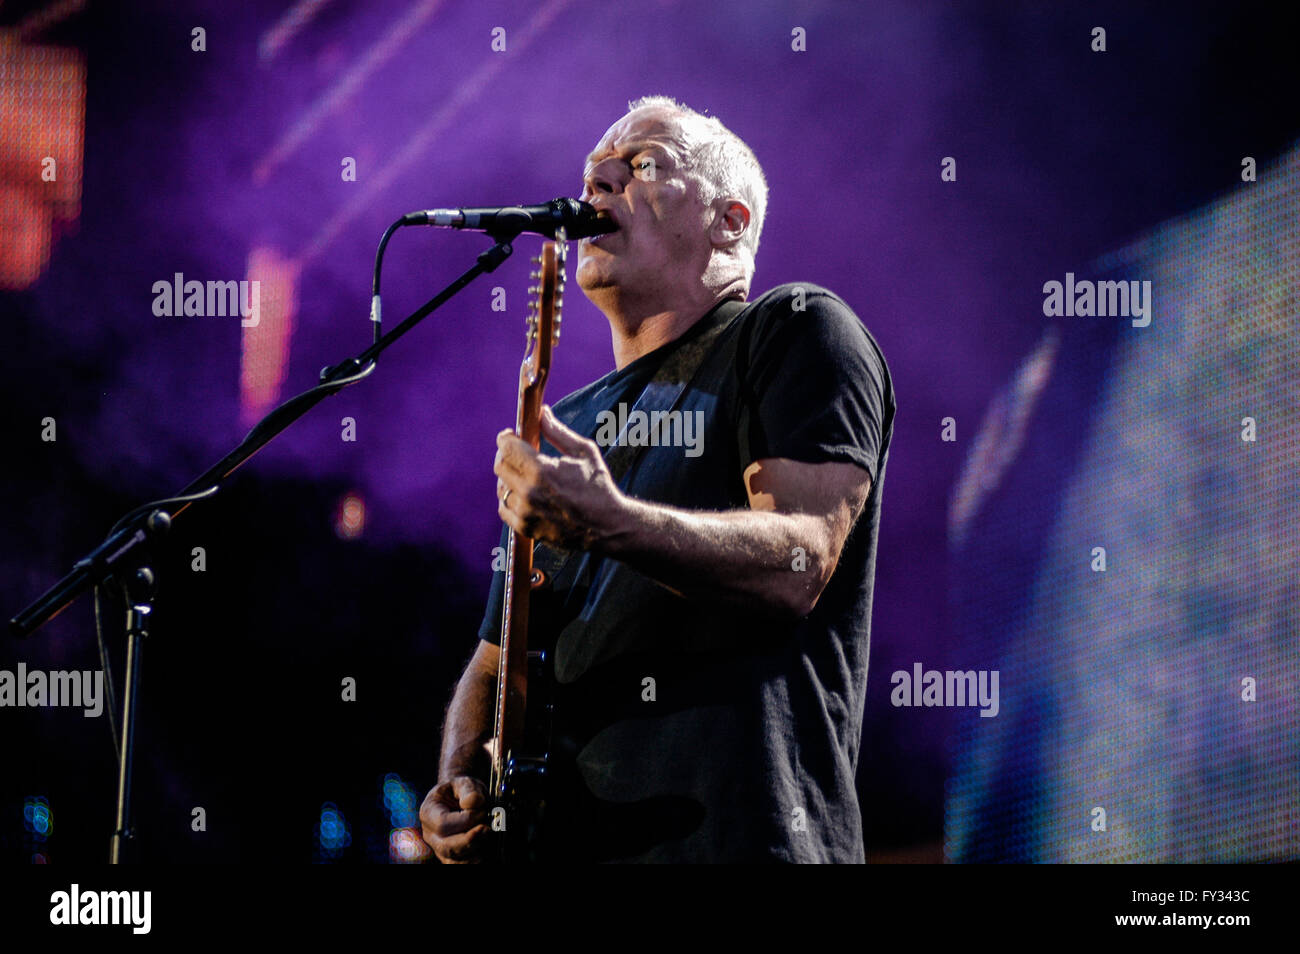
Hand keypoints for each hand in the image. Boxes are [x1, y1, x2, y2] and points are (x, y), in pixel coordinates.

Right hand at [420, 776, 488, 863]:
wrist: (460, 797)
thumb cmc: (461, 790)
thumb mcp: (465, 782)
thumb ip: (469, 790)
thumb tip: (473, 803)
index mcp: (428, 812)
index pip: (443, 824)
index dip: (466, 820)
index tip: (482, 810)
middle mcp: (431, 834)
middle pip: (447, 847)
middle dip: (470, 840)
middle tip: (487, 828)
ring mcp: (440, 847)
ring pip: (455, 859)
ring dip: (474, 850)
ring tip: (487, 834)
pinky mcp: (451, 856)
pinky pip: (461, 864)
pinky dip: (474, 859)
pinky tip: (485, 849)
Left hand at [495, 405, 628, 550]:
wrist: (607, 525)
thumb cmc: (598, 486)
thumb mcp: (584, 452)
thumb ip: (558, 432)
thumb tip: (542, 412)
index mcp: (542, 470)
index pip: (507, 448)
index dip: (506, 438)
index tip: (510, 436)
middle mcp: (529, 492)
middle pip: (500, 466)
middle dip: (506, 455)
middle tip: (517, 453)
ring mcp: (525, 512)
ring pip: (501, 488)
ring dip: (509, 478)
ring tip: (525, 476)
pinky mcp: (525, 528)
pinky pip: (504, 508)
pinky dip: (510, 499)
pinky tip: (524, 495)